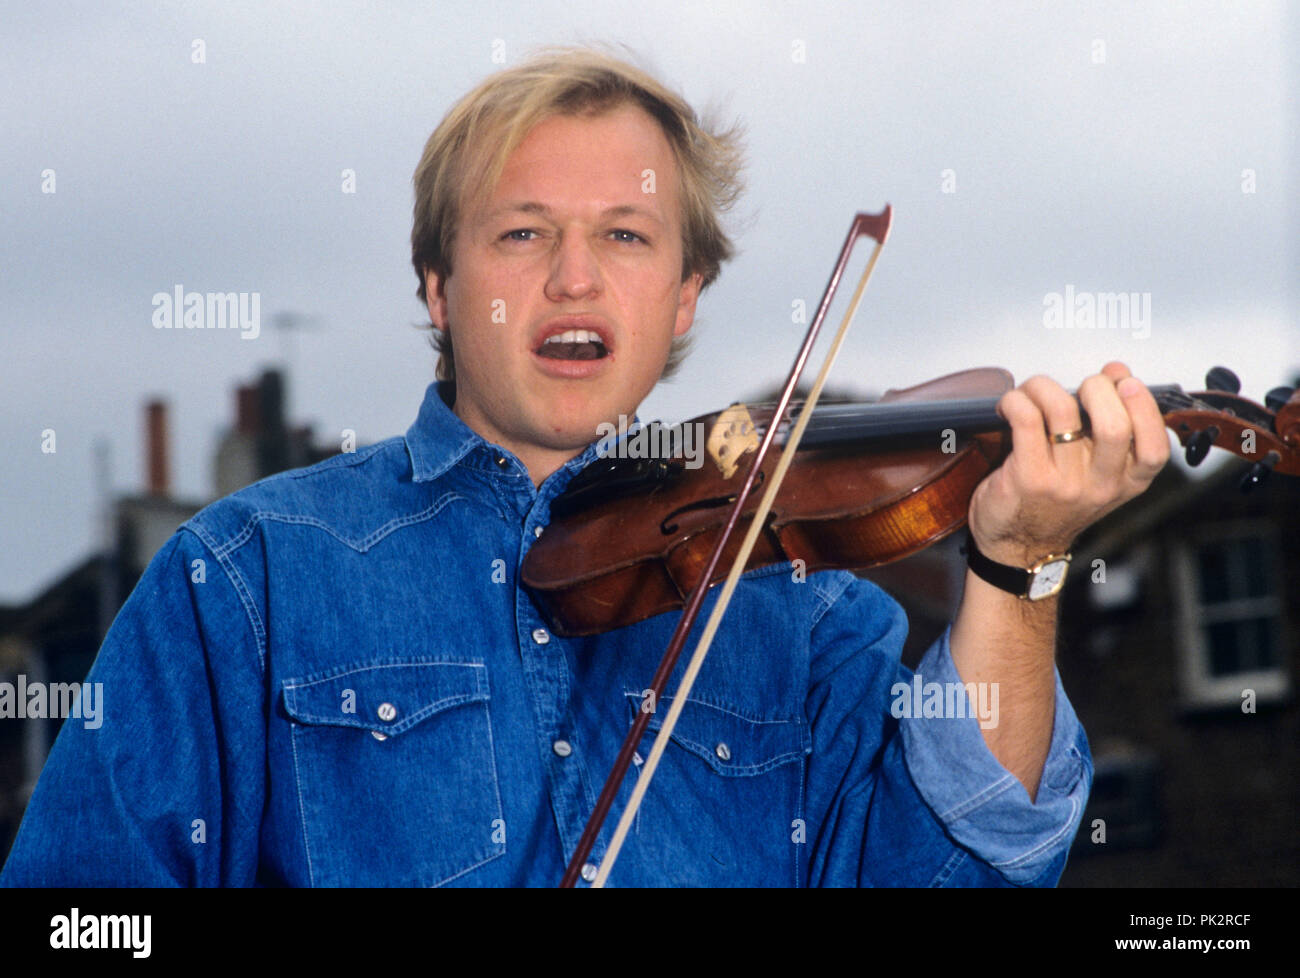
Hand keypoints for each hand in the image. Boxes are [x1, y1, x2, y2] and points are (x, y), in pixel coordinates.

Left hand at [968, 361, 1170, 566]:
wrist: (1017, 547)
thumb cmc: (1054, 503)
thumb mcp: (1098, 476)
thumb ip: (1111, 430)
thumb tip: (1116, 374)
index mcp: (1127, 483)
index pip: (1155, 447)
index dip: (1144, 405)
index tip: (1124, 382)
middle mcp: (1100, 485)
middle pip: (1114, 425)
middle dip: (1097, 387)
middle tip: (1079, 386)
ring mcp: (1064, 483)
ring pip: (1063, 412)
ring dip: (1045, 386)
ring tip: (1035, 391)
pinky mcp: (1028, 477)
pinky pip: (1026, 419)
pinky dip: (1018, 399)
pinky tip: (1011, 404)